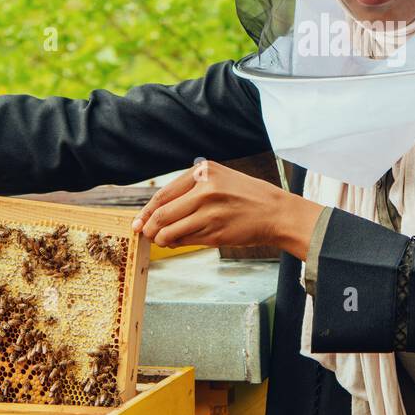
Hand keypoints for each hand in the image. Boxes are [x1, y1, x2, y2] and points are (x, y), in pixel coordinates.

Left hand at [132, 160, 324, 259]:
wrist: (276, 212)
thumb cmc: (246, 196)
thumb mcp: (219, 179)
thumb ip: (191, 189)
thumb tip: (157, 210)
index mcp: (204, 172)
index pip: (163, 194)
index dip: (146, 211)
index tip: (138, 220)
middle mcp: (205, 189)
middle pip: (163, 213)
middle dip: (149, 227)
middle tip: (144, 233)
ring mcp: (210, 211)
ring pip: (170, 230)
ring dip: (160, 238)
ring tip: (161, 240)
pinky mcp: (216, 232)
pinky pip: (185, 240)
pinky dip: (176, 243)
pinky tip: (178, 242)